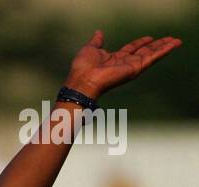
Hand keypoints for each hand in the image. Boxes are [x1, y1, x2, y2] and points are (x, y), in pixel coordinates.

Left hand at [65, 29, 181, 99]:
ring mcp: (131, 67)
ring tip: (176, 41)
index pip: (132, 49)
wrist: (83, 81)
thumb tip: (99, 33)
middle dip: (157, 45)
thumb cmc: (83, 68)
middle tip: (170, 39)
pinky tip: (172, 45)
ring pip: (152, 55)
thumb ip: (97, 42)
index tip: (150, 38)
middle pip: (145, 52)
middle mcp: (125, 64)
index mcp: (115, 59)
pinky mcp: (135, 69)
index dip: (141, 42)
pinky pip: (152, 58)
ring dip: (165, 47)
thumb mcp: (90, 49)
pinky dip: (163, 51)